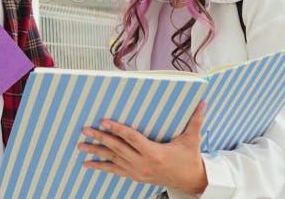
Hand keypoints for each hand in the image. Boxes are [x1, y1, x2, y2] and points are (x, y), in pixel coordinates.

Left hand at [77, 102, 207, 194]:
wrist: (191, 181)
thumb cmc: (189, 159)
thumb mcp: (192, 139)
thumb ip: (196, 120)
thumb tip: (203, 103)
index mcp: (154, 153)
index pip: (131, 138)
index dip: (117, 129)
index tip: (104, 121)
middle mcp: (143, 164)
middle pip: (117, 149)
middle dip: (100, 138)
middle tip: (85, 130)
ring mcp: (137, 172)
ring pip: (113, 161)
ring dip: (96, 153)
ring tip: (80, 146)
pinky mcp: (135, 177)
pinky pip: (115, 171)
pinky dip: (101, 167)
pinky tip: (88, 164)